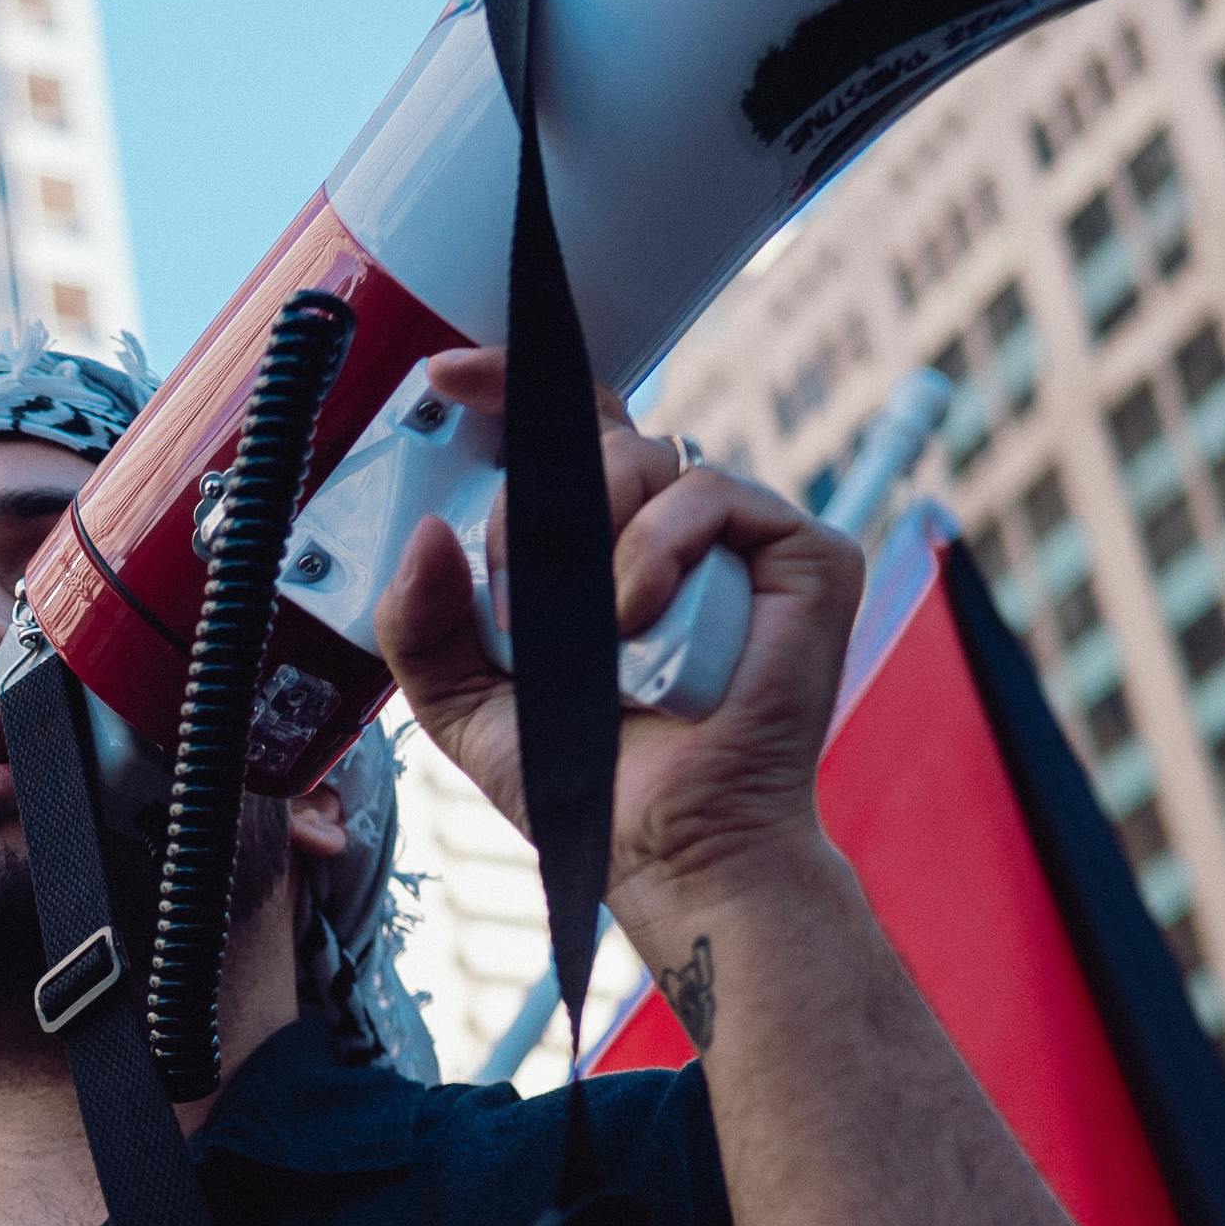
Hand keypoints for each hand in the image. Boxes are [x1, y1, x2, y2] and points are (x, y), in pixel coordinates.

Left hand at [368, 351, 869, 956]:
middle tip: (521, 595)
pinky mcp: (802, 556)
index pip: (564, 433)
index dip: (510, 389)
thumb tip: (425, 535)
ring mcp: (740, 540)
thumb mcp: (466, 701)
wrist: (670, 846)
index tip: (446, 378)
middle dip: (538, 505)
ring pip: (649, 456)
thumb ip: (422, 623)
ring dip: (594, 539)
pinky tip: (642, 617)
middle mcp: (676, 530)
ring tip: (595, 631)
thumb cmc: (587, 778)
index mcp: (606, 545)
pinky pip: (713, 493)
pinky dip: (660, 550)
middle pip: (600, 439)